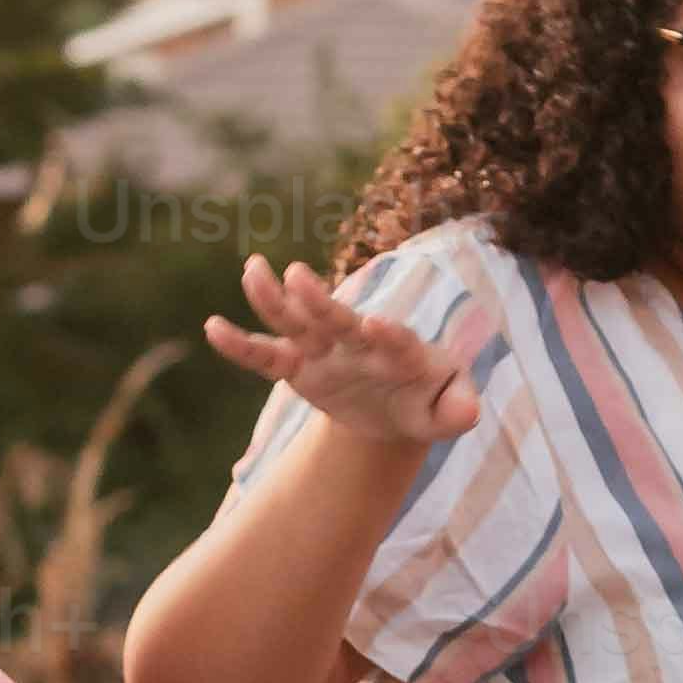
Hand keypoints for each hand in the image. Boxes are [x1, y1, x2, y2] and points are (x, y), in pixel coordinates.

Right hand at [202, 256, 483, 444]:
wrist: (395, 407)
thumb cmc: (427, 402)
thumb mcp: (446, 412)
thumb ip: (457, 409)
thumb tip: (470, 411)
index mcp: (402, 350)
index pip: (396, 340)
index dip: (388, 334)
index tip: (375, 324)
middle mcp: (359, 340)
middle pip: (338, 318)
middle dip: (319, 300)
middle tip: (299, 276)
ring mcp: (326, 349)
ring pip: (296, 321)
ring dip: (275, 298)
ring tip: (252, 270)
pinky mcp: (298, 364)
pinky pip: (266, 354)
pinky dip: (241, 344)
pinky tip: (212, 328)